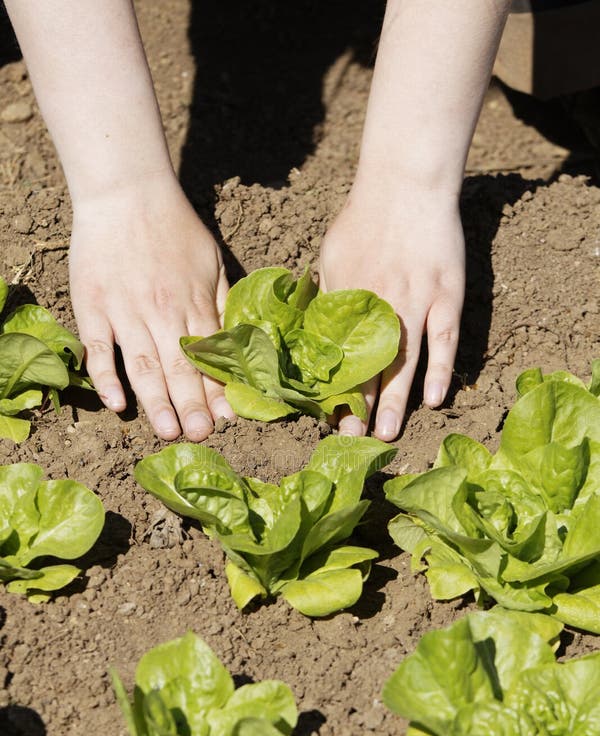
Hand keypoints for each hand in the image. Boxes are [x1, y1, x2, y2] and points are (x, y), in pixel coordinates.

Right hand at [69, 173, 233, 440]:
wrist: (127, 192)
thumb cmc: (175, 227)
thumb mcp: (213, 261)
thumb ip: (224, 303)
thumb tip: (239, 343)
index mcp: (194, 302)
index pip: (209, 356)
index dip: (218, 390)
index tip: (228, 419)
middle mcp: (162, 312)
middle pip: (179, 367)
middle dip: (192, 406)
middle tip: (200, 437)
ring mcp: (125, 310)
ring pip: (142, 365)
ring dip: (155, 401)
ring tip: (167, 432)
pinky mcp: (93, 306)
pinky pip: (99, 348)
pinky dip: (106, 377)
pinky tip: (116, 404)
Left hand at [319, 183, 464, 440]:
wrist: (406, 183)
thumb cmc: (362, 218)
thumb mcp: (331, 257)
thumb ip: (327, 297)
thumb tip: (314, 332)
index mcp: (346, 298)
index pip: (337, 356)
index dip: (332, 387)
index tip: (324, 417)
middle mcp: (380, 306)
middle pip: (368, 365)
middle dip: (359, 405)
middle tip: (352, 438)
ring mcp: (417, 302)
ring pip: (405, 361)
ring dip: (396, 399)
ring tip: (388, 433)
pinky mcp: (448, 295)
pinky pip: (444, 340)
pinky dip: (441, 369)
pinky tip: (435, 398)